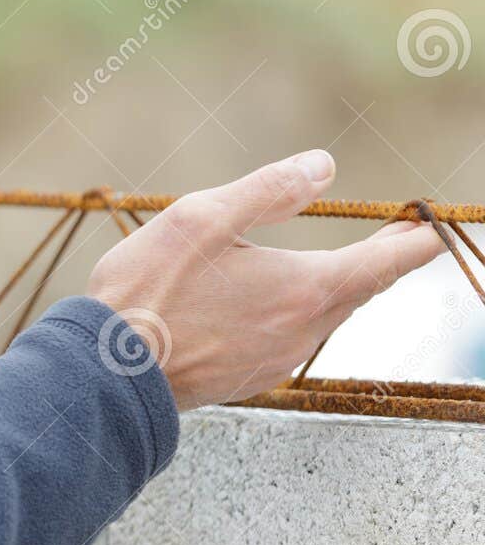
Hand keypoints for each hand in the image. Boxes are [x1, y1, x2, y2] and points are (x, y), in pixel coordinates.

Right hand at [87, 150, 445, 409]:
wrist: (108, 373)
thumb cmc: (149, 291)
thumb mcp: (201, 217)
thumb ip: (269, 189)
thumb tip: (323, 166)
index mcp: (305, 286)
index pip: (389, 261)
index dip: (419, 240)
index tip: (436, 227)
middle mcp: (304, 330)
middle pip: (358, 290)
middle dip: (378, 260)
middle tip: (397, 237)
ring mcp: (278, 360)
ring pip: (321, 316)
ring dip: (327, 288)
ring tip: (321, 264)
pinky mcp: (250, 378)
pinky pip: (287, 337)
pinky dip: (289, 313)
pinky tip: (257, 303)